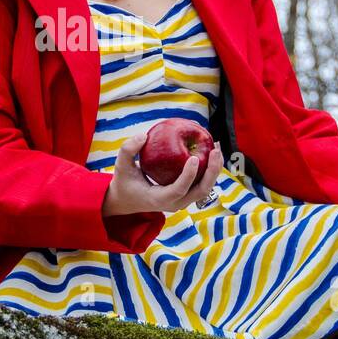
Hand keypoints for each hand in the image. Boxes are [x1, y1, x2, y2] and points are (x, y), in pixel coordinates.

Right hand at [102, 134, 222, 216]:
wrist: (127, 200)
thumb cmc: (125, 181)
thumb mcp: (121, 166)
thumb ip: (128, 149)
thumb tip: (144, 135)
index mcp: (159, 199)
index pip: (178, 190)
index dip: (188, 176)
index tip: (194, 158)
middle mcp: (175, 203)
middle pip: (200, 191)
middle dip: (212, 171)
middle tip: (215, 150)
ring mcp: (183, 201)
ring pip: (206, 188)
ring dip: (214, 169)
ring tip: (217, 147)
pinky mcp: (186, 195)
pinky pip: (202, 183)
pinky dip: (209, 169)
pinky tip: (211, 151)